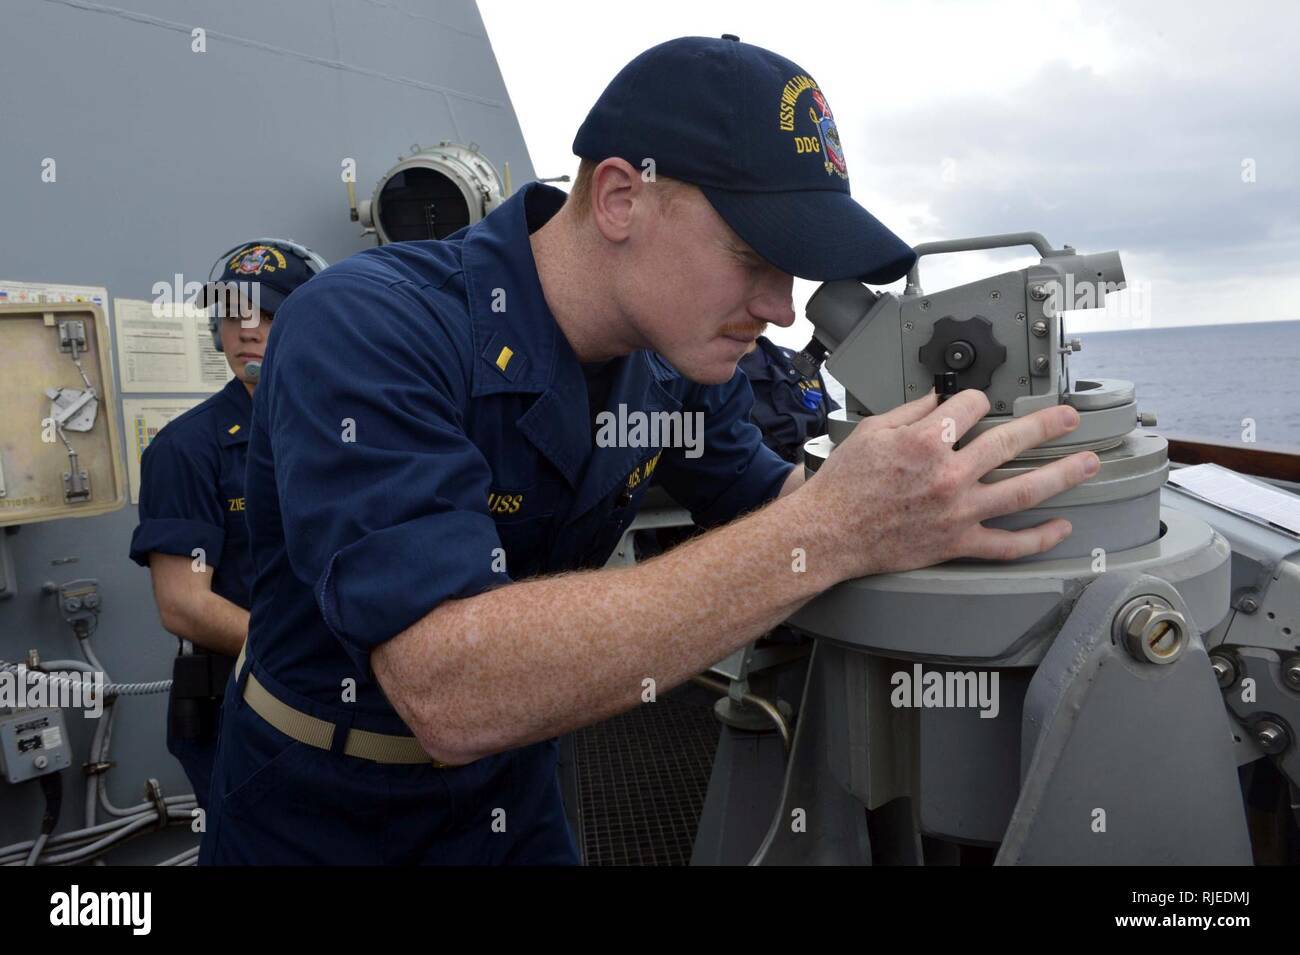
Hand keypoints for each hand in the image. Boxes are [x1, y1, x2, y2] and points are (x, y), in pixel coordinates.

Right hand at [801, 389, 1098, 578]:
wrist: (828, 533)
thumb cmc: (843, 485)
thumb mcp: (871, 431)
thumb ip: (909, 411)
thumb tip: (937, 400)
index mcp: (925, 441)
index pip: (970, 406)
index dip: (974, 400)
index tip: (975, 404)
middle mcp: (949, 475)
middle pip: (1011, 441)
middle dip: (1046, 425)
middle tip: (1068, 418)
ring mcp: (958, 511)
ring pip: (1024, 491)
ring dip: (1062, 474)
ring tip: (1087, 463)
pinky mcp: (957, 542)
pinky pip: (1006, 545)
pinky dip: (1038, 539)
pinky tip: (1060, 528)